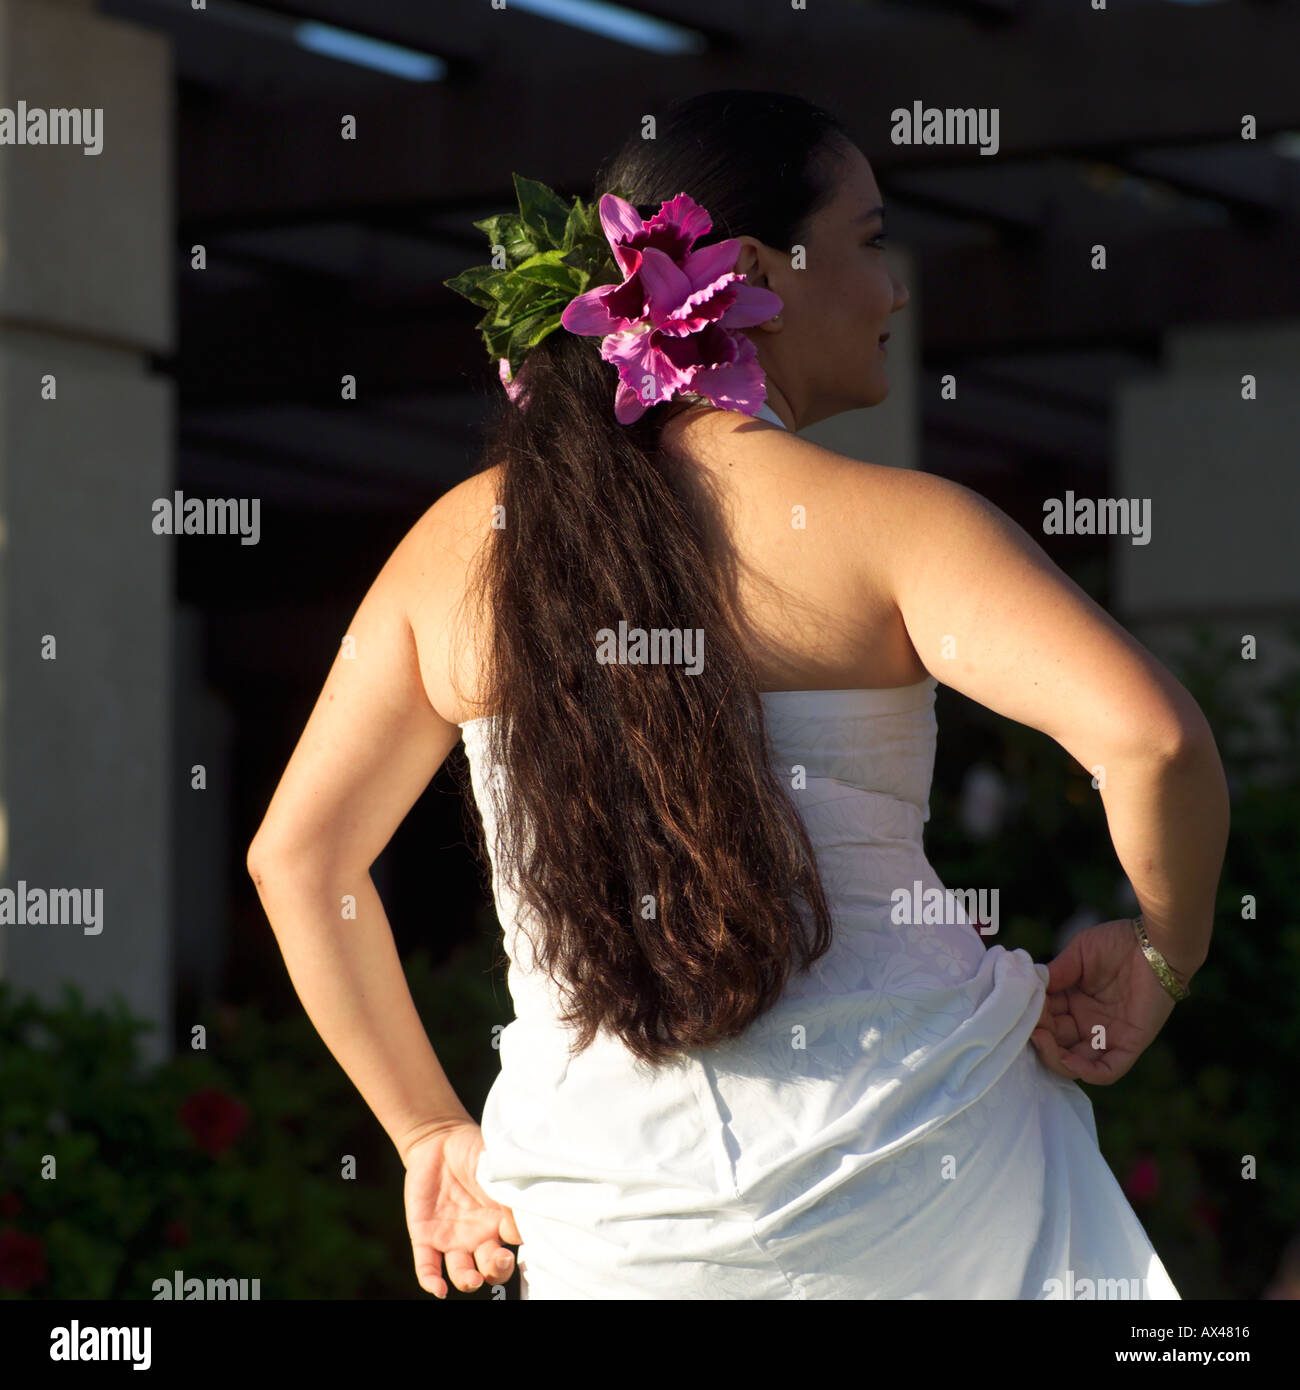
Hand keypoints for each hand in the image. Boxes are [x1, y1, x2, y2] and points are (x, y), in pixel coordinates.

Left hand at [402, 1120, 521, 1297]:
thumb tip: (521, 1222)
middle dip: (498, 1271)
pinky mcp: (425, 1238)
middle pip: (493, 1267)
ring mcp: (452, 1240)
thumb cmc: (474, 1153)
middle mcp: (479, 1236)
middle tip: (499, 1261)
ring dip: (468, 1280)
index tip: (529, 1238)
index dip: (525, 1246)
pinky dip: (432, 1281)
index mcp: (500, 1220)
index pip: (517, 1243)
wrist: (438, 1140)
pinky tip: (439, 1289)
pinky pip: (427, 1267)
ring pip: (462, 1273)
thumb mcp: (494, 1167)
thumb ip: (508, 1192)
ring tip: (472, 1279)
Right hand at [1029, 918, 1180, 1085]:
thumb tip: (1029, 987)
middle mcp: (1087, 1023)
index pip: (1045, 1020)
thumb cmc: (1118, 942)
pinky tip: (1068, 1059)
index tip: (1018, 1006)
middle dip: (1037, 1039)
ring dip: (1055, 1058)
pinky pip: (1107, 1070)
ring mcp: (1108, 1036)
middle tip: (1026, 1027)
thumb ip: (1057, 973)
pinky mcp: (1129, 1044)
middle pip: (1056, 1045)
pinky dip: (1086, 1072)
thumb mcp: (1079, 954)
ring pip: (1076, 1064)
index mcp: (1073, 1003)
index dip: (1030, 1017)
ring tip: (1041, 1039)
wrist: (1156, 942)